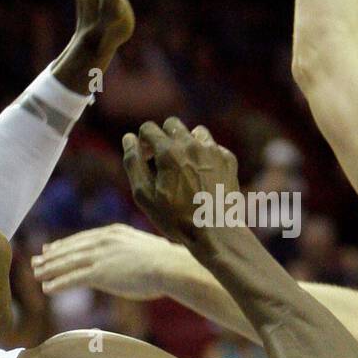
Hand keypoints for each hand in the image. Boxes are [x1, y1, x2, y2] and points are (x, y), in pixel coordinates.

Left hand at [32, 222, 173, 299]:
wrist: (170, 266)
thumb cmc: (167, 262)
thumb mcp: (146, 249)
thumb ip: (133, 251)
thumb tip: (137, 258)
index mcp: (114, 232)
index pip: (83, 238)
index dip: (65, 244)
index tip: (51, 248)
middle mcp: (103, 241)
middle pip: (71, 248)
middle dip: (52, 256)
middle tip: (36, 261)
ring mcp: (100, 256)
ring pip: (68, 263)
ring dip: (50, 269)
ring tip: (36, 275)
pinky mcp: (100, 273)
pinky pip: (73, 278)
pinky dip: (58, 283)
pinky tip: (47, 288)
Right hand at [121, 118, 240, 247]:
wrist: (216, 232)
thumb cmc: (176, 218)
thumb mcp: (144, 195)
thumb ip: (133, 163)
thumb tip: (128, 138)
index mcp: (168, 152)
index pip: (148, 127)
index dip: (143, 141)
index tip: (146, 157)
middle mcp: (192, 144)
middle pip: (172, 124)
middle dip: (164, 137)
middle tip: (163, 159)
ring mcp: (213, 150)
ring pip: (195, 132)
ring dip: (187, 143)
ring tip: (184, 165)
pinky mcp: (228, 159)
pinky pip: (213, 147)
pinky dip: (205, 155)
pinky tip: (203, 175)